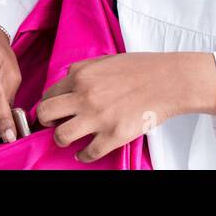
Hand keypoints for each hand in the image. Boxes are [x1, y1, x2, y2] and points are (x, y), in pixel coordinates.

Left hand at [34, 52, 198, 162]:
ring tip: (69, 140)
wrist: (169, 80)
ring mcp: (99, 117)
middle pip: (46, 114)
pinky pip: (88, 153)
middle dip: (45, 123)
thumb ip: (83, 68)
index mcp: (81, 75)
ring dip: (62, 140)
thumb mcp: (105, 59)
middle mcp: (85, 96)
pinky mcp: (114, 135)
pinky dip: (84, 156)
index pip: (49, 94)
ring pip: (61, 136)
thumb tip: (69, 77)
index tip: (52, 112)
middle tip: (53, 126)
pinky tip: (85, 153)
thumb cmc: (141, 68)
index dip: (48, 105)